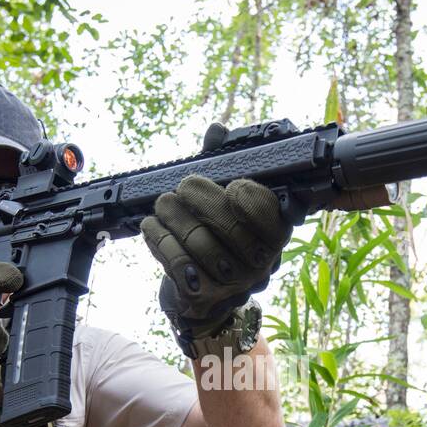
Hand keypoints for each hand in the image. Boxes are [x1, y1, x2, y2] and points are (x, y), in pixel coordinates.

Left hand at [141, 168, 292, 339]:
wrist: (201, 294)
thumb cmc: (216, 236)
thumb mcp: (223, 198)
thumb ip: (224, 163)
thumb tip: (216, 130)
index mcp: (274, 236)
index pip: (270, 215)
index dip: (250, 198)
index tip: (232, 185)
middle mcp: (260, 264)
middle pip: (229, 226)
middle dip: (200, 199)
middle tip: (182, 187)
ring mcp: (232, 284)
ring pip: (199, 243)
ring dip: (174, 217)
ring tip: (162, 203)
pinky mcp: (203, 297)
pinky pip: (177, 262)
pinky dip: (160, 239)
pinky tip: (151, 225)